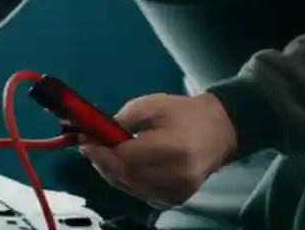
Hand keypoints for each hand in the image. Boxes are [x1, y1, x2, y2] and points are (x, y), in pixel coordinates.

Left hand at [78, 93, 237, 208]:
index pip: (126, 157)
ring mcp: (177, 192)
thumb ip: (123, 119)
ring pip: (130, 188)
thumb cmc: (183, 114)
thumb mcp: (152, 104)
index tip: (85, 141)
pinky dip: (126, 181)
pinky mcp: (176, 199)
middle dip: (102, 162)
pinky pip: (141, 193)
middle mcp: (176, 176)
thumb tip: (97, 132)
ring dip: (111, 172)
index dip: (101, 151)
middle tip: (88, 148)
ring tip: (100, 155)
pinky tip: (119, 167)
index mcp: (171, 149)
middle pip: (125, 175)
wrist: (220, 131)